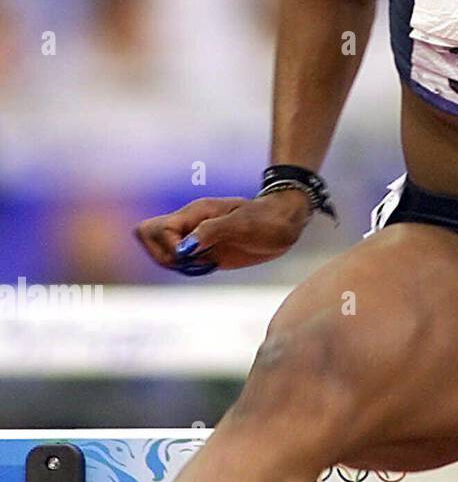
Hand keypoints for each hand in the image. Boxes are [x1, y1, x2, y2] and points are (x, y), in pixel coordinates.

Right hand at [134, 192, 312, 273]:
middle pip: (148, 237)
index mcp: (195, 213)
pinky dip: (186, 268)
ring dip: (175, 264)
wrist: (284, 224)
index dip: (167, 247)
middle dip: (163, 256)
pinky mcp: (204, 251)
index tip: (191, 254)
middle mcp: (190, 224)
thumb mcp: (242, 224)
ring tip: (202, 264)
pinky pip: (179, 260)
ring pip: (161, 250)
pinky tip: (206, 267)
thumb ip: (211, 232)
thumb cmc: (266, 219)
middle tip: (191, 261)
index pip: (155, 229)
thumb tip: (184, 248)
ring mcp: (195, 238)